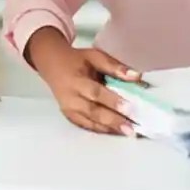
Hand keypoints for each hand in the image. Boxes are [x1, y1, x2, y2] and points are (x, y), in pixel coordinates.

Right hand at [25, 27, 141, 135]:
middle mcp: (70, 98)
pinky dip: (102, 130)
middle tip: (132, 128)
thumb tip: (136, 76)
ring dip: (110, 128)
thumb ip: (114, 66)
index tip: (130, 108)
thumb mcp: (94, 56)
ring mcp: (69, 109)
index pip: (96, 93)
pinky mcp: (70, 116)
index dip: (113, 101)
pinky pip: (87, 126)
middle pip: (93, 112)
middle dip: (114, 121)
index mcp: (76, 80)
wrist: (53, 65)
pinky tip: (116, 132)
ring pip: (90, 122)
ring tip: (128, 132)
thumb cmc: (77, 60)